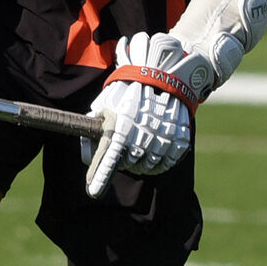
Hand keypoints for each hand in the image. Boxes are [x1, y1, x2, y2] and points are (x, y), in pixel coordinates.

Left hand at [81, 31, 202, 197]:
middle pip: (130, 164)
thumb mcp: (108, 101)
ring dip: (142, 165)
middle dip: (126, 162)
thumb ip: (97, 123)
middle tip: (125, 155)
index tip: (92, 191)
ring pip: (149, 166)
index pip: (110, 157)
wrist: (165, 74)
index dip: (100, 175)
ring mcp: (163, 138)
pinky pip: (168, 162)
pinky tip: (155, 158)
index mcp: (123, 124)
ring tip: (140, 155)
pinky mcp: (179, 139)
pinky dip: (160, 164)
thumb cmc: (130, 87)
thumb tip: (87, 146)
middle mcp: (143, 133)